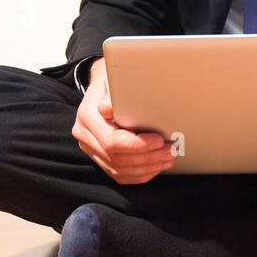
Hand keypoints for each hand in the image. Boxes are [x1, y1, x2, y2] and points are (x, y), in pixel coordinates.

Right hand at [71, 59, 174, 183]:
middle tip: (171, 151)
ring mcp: (90, 150)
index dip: (137, 145)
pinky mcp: (99, 159)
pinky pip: (119, 175)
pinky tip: (156, 167)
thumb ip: (112, 94)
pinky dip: (140, 174)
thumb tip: (108, 108)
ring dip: (148, 167)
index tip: (159, 140)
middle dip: (148, 157)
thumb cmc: (113, 85)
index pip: (112, 141)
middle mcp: (84, 136)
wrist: (102, 92)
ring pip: (119, 170)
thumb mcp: (112, 81)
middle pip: (117, 158)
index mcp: (87, 116)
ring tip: (168, 158)